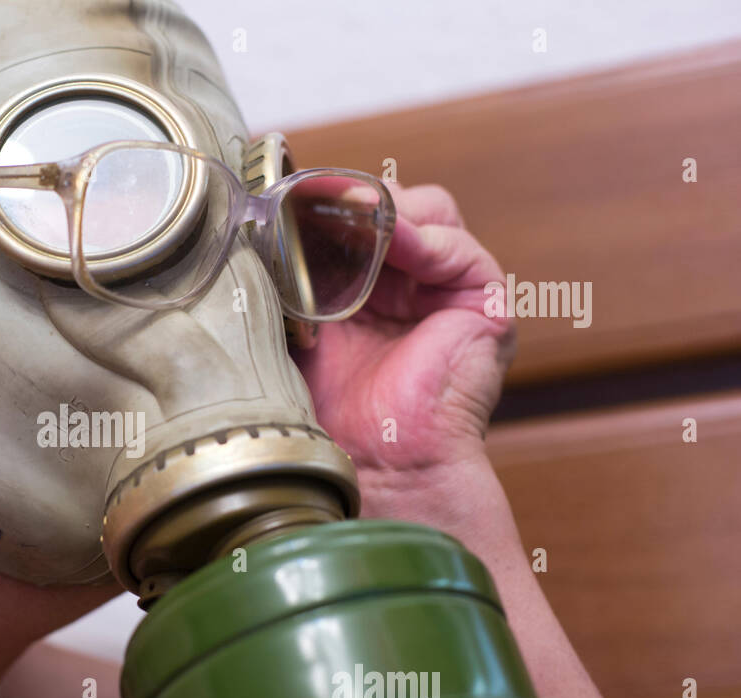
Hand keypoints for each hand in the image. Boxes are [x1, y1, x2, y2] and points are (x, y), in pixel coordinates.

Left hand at [294, 183, 513, 507]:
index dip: (328, 201)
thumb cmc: (333, 411)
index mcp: (367, 288)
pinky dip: (421, 236)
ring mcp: (449, 291)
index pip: (357, 218)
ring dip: (386, 210)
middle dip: (357, 199)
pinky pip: (456, 247)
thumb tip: (256, 227)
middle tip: (317, 199)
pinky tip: (391, 238)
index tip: (290, 192)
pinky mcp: (485, 303)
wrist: (373, 462)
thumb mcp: (296, 325)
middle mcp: (411, 285)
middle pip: (395, 205)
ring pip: (428, 212)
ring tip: (350, 217)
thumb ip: (287, 275)